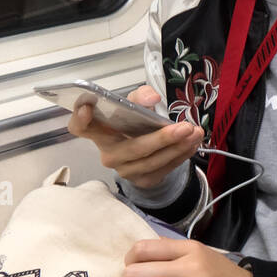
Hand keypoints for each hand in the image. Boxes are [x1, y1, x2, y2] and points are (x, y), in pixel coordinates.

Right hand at [67, 85, 203, 188]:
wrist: (145, 151)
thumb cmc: (134, 124)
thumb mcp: (136, 105)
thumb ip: (141, 96)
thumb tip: (152, 97)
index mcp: (100, 132)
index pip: (80, 128)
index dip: (80, 119)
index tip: (88, 106)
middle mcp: (109, 153)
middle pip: (134, 148)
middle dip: (162, 138)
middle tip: (185, 127)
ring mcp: (126, 170)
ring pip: (154, 161)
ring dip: (178, 147)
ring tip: (195, 133)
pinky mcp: (144, 180)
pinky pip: (165, 169)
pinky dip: (181, 155)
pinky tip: (193, 144)